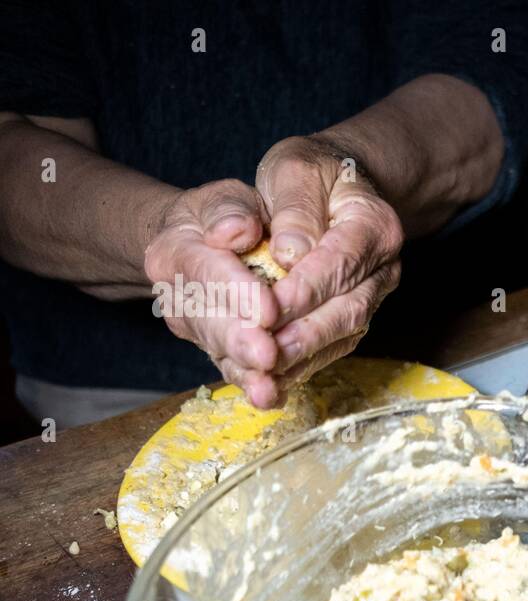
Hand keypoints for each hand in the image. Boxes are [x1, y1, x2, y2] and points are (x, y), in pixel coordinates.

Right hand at [143, 179, 281, 406]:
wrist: (197, 245)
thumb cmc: (222, 216)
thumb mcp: (224, 199)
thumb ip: (228, 209)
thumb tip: (238, 229)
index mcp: (177, 250)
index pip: (208, 271)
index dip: (239, 292)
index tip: (269, 309)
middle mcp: (179, 295)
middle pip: (210, 321)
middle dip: (241, 340)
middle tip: (267, 356)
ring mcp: (195, 328)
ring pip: (220, 351)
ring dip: (246, 371)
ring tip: (268, 388)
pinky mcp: (216, 349)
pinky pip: (233, 368)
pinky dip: (253, 384)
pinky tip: (272, 397)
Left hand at [255, 134, 402, 385]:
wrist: (337, 184)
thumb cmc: (313, 173)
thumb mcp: (296, 168)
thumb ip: (294, 208)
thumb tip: (288, 253)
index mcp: (376, 223)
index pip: (341, 263)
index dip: (305, 290)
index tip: (268, 309)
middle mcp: (385, 265)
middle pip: (350, 308)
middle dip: (306, 334)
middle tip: (267, 353)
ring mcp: (376, 292)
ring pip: (347, 332)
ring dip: (306, 355)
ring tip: (268, 372)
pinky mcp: (358, 311)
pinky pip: (337, 343)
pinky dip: (307, 361)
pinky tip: (276, 375)